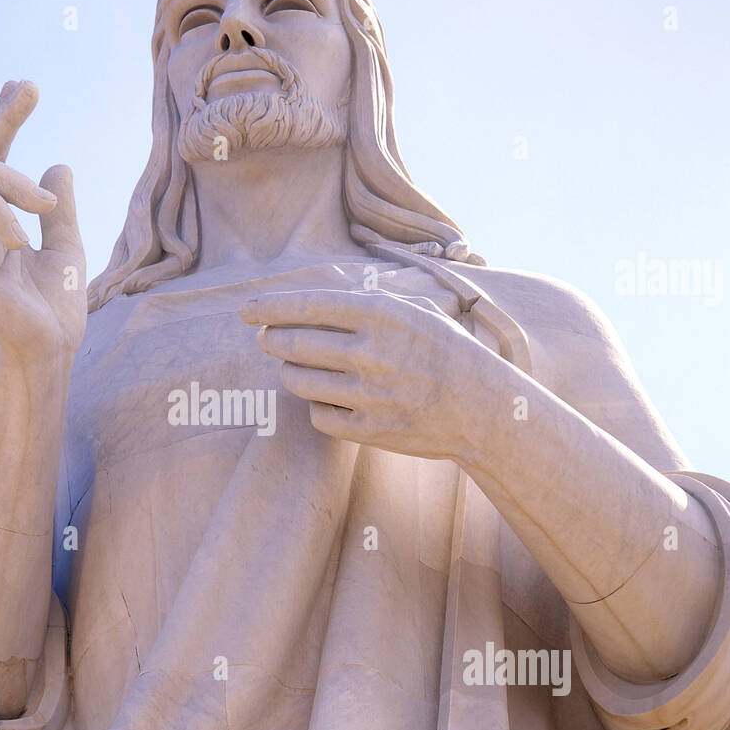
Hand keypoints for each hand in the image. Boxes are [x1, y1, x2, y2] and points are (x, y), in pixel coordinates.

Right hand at [0, 80, 86, 370]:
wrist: (47, 351)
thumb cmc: (55, 309)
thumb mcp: (67, 245)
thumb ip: (60, 208)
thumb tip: (59, 164)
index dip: (5, 121)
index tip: (21, 86)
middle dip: (4, 117)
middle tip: (30, 88)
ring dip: (19, 184)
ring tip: (47, 209)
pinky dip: (6, 215)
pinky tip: (24, 241)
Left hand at [240, 288, 502, 462]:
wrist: (484, 408)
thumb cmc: (447, 351)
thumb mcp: (415, 310)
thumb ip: (366, 301)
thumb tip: (310, 300)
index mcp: (381, 314)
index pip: (307, 306)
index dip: (269, 309)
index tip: (245, 312)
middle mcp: (371, 351)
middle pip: (292, 345)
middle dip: (273, 341)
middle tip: (268, 340)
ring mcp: (369, 393)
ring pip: (299, 382)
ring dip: (292, 373)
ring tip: (300, 368)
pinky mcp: (369, 429)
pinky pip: (318, 416)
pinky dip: (318, 408)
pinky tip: (332, 399)